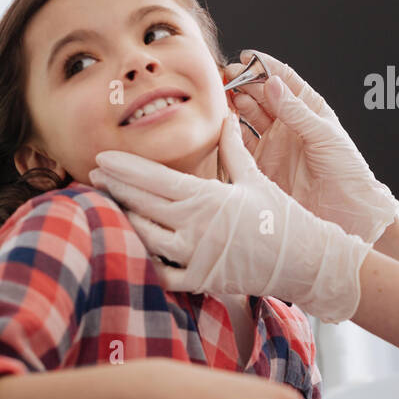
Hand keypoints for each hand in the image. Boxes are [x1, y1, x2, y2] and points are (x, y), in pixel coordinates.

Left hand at [89, 111, 371, 323]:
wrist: (306, 260)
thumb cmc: (283, 218)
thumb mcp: (255, 178)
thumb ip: (233, 149)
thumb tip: (226, 118)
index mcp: (207, 198)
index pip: (154, 179)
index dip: (124, 168)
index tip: (102, 158)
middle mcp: (195, 227)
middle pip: (142, 205)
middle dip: (115, 188)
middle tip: (93, 175)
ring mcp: (195, 256)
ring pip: (144, 238)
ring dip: (123, 220)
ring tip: (106, 205)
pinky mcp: (200, 280)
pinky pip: (160, 272)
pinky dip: (143, 259)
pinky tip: (129, 245)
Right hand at [225, 49, 398, 244]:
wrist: (345, 210)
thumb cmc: (346, 171)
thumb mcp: (324, 136)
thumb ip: (296, 112)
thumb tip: (272, 84)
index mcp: (310, 110)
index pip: (285, 80)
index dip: (266, 67)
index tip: (247, 58)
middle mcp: (290, 124)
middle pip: (263, 95)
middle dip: (245, 82)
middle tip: (229, 74)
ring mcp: (275, 143)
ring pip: (250, 116)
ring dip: (237, 103)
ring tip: (226, 93)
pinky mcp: (263, 164)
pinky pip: (242, 143)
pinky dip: (232, 131)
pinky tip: (226, 120)